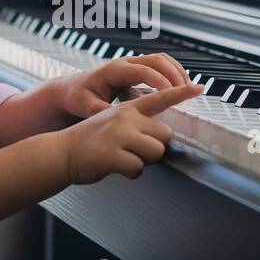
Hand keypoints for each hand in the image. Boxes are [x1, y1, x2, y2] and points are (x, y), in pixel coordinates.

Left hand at [57, 52, 192, 119]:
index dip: (162, 82)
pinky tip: (180, 88)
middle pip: (158, 60)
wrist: (69, 90)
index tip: (174, 95)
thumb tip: (123, 120)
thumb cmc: (77, 98)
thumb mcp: (88, 108)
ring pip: (162, 59)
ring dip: (177, 72)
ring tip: (188, 89)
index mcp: (115, 70)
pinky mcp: (135, 70)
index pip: (145, 71)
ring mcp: (131, 64)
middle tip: (187, 92)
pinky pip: (160, 65)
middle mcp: (125, 63)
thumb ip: (104, 113)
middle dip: (175, 74)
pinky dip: (173, 73)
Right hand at [62, 82, 204, 183]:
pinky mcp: (112, 154)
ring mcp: (119, 135)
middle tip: (134, 151)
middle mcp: (125, 118)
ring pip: (155, 152)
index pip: (159, 98)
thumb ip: (134, 123)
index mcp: (127, 109)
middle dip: (155, 148)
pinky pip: (138, 168)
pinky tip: (116, 168)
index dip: (180, 93)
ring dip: (144, 161)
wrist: (61, 152)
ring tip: (124, 159)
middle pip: (164, 135)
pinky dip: (130, 173)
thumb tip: (158, 136)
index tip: (199, 87)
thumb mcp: (111, 121)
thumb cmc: (89, 141)